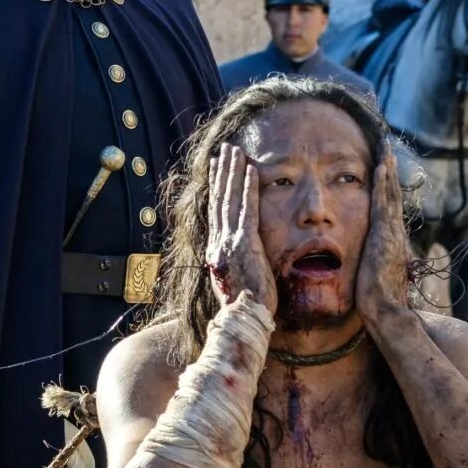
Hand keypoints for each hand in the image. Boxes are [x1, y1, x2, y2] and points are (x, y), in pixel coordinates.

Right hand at [205, 143, 275, 312]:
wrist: (243, 317)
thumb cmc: (242, 305)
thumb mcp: (232, 279)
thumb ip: (232, 262)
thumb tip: (232, 256)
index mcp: (215, 250)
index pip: (216, 211)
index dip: (216, 187)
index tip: (218, 167)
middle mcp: (218, 242)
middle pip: (219, 199)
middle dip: (222, 172)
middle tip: (226, 149)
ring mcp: (230, 242)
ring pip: (230, 199)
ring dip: (234, 172)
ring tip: (236, 151)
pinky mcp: (245, 244)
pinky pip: (247, 210)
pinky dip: (248, 188)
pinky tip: (252, 170)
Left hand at [356, 146, 413, 325]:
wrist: (386, 310)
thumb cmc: (377, 298)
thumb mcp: (374, 272)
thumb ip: (374, 260)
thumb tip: (369, 258)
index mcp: (391, 239)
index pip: (389, 206)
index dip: (387, 185)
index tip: (382, 167)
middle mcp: (395, 231)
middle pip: (393, 193)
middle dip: (389, 169)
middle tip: (386, 147)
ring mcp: (391, 232)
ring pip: (391, 194)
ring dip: (387, 169)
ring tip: (385, 148)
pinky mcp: (384, 236)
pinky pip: (383, 204)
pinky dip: (383, 185)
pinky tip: (379, 168)